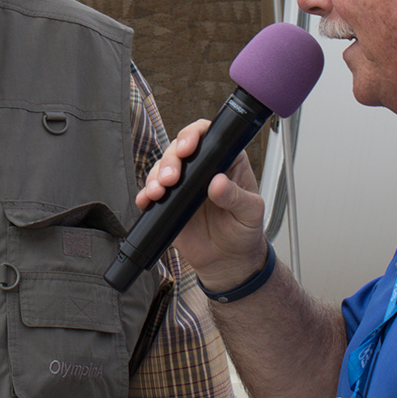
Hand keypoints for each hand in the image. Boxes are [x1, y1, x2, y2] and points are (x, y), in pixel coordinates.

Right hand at [137, 118, 266, 291]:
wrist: (228, 261)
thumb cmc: (244, 232)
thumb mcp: (250, 213)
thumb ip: (236, 197)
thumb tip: (218, 183)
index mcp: (226, 162)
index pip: (208, 137)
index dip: (194, 135)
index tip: (187, 148)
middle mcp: (202, 169)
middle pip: (178, 149)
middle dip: (170, 160)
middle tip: (171, 178)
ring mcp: (183, 186)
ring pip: (161, 168)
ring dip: (156, 176)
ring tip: (159, 191)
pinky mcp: (168, 203)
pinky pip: (151, 193)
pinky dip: (145, 194)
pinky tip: (147, 200)